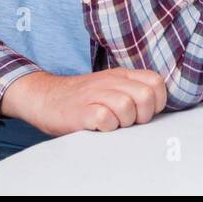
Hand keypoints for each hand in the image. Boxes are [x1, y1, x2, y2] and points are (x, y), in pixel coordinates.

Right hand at [0, 68, 167, 136]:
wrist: (45, 97)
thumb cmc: (83, 98)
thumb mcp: (110, 86)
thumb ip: (132, 90)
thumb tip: (157, 107)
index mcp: (122, 75)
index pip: (156, 82)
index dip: (157, 102)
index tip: (145, 113)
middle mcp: (111, 81)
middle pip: (145, 96)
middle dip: (143, 115)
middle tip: (129, 121)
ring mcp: (95, 94)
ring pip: (127, 106)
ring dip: (124, 122)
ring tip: (112, 124)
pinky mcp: (81, 111)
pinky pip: (105, 118)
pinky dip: (106, 127)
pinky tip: (99, 126)